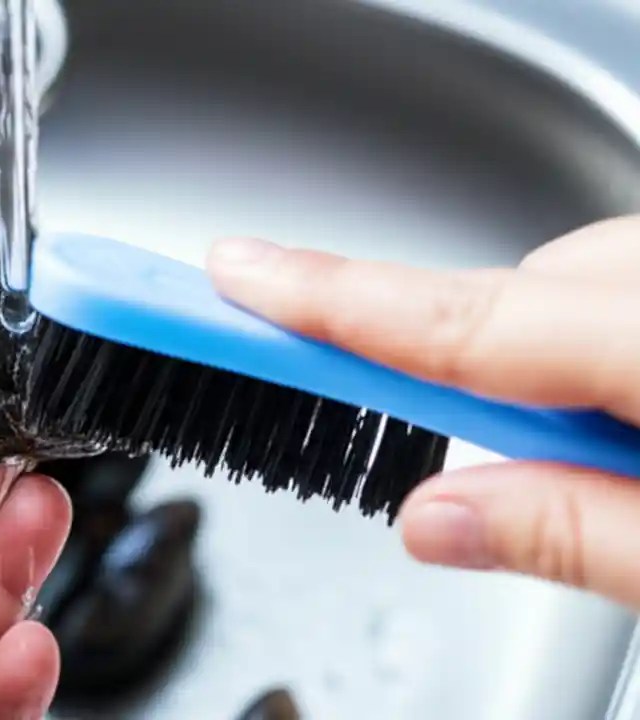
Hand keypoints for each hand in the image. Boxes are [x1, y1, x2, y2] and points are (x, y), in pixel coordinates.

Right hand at [204, 216, 639, 607]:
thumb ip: (572, 535)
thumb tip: (433, 519)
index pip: (460, 320)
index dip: (327, 300)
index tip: (233, 277)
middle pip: (519, 288)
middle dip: (463, 357)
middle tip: (475, 470)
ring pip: (576, 282)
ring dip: (544, 358)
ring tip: (603, 466)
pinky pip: (619, 288)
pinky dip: (593, 341)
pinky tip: (625, 416)